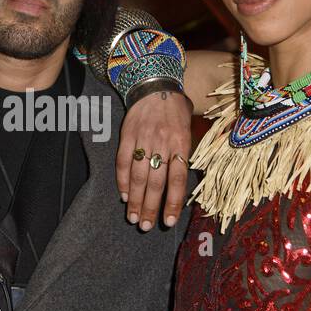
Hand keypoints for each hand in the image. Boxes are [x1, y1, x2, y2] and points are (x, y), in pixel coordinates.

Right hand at [117, 88, 192, 230]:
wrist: (155, 84)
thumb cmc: (175, 110)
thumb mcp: (188, 129)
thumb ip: (184, 154)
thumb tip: (180, 185)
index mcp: (181, 143)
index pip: (177, 179)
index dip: (172, 202)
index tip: (168, 221)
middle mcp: (162, 143)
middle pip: (155, 182)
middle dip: (150, 207)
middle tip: (145, 226)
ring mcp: (142, 139)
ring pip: (137, 176)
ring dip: (135, 199)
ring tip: (133, 217)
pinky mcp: (126, 135)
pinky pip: (122, 162)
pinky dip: (122, 181)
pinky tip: (123, 195)